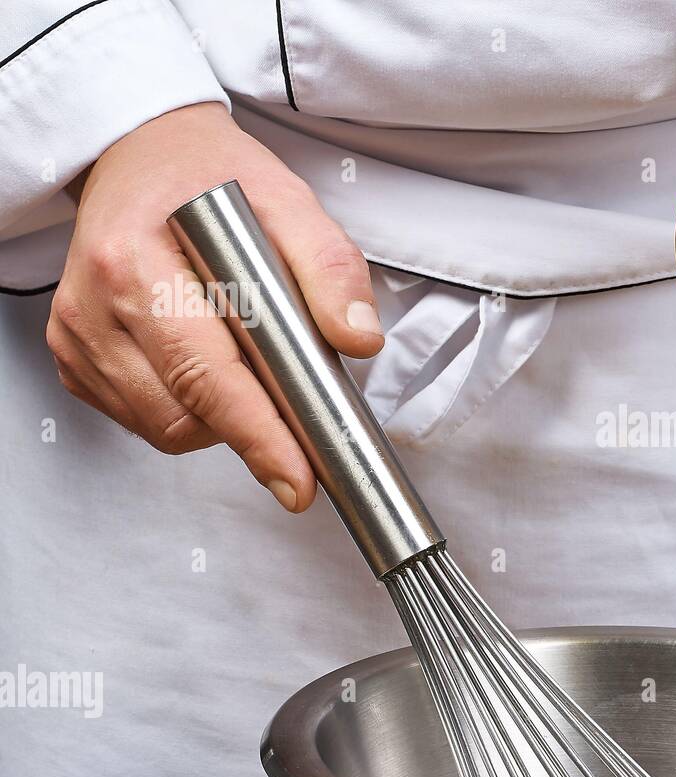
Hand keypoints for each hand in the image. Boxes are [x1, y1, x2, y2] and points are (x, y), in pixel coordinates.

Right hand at [48, 102, 381, 512]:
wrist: (143, 156)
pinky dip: (189, 408)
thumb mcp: (289, 201)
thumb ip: (330, 269)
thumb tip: (359, 339)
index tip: (297, 478)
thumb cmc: (212, 177)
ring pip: (165, 426)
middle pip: (183, 413)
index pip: (205, 373)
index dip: (258, 434)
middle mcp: (95, 302)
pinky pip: (144, 418)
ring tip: (250, 362)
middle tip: (300, 418)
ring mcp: (78, 333)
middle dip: (252, 430)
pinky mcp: (75, 356)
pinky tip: (208, 362)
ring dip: (221, 418)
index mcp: (139, 260)